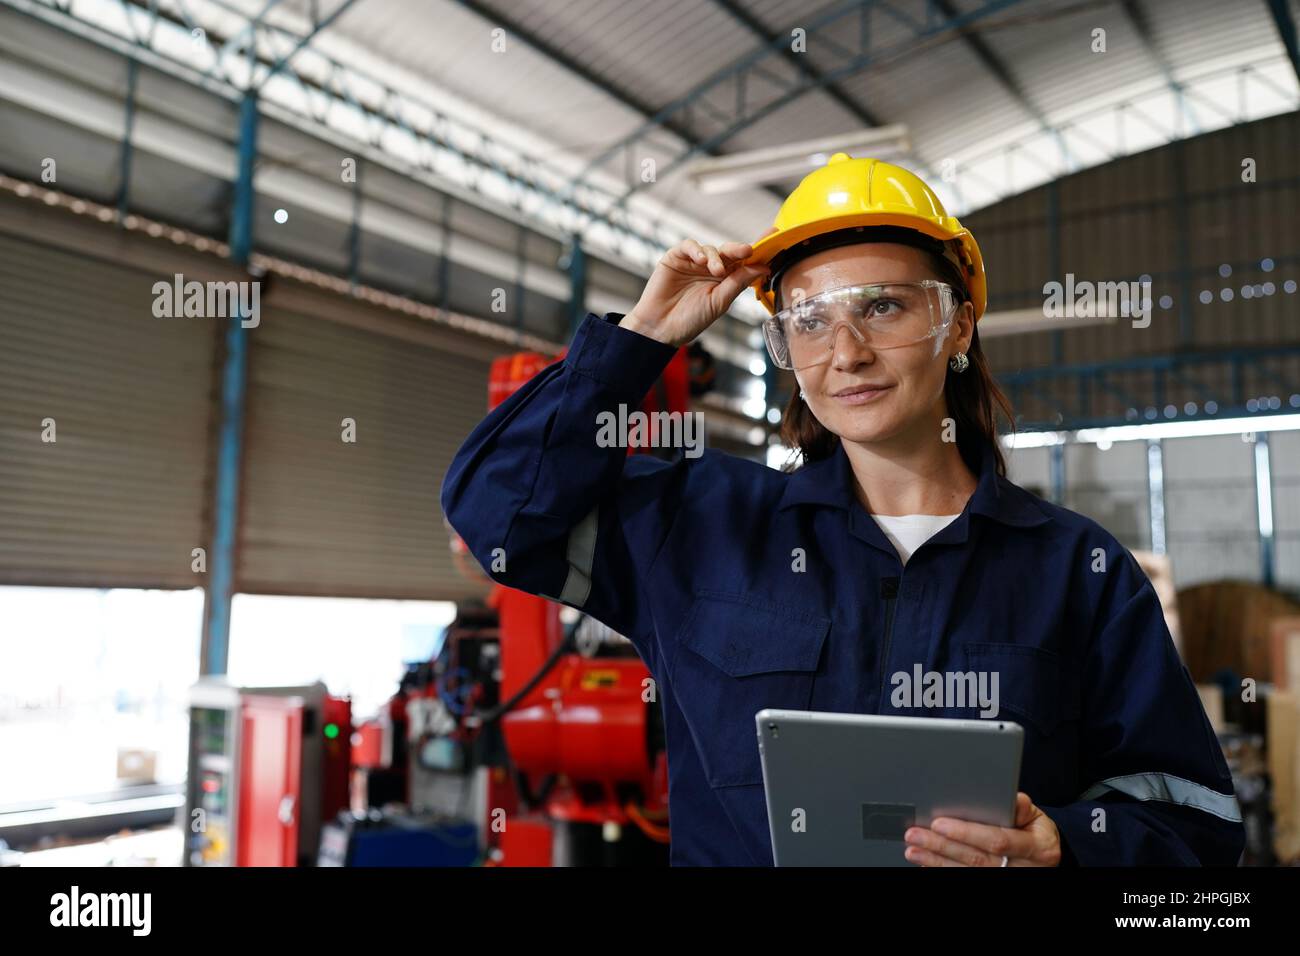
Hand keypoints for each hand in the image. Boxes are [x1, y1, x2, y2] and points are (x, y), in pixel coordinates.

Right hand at [621, 238, 768, 347]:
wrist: (661, 328)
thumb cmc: (690, 319)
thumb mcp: (719, 302)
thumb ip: (738, 282)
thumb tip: (762, 267)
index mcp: (725, 280)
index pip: (744, 262)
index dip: (757, 252)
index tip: (773, 240)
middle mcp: (711, 268)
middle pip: (729, 252)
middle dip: (739, 250)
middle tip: (747, 251)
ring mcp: (693, 262)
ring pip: (711, 248)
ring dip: (716, 257)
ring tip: (716, 271)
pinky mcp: (676, 258)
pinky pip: (689, 246)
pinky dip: (696, 250)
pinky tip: (700, 261)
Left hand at [903, 792, 1060, 866]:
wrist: (1047, 856)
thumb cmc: (1035, 832)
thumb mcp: (1036, 816)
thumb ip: (1021, 807)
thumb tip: (1011, 799)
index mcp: (1036, 847)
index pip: (997, 840)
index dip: (967, 832)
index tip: (939, 823)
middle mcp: (1022, 868)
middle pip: (976, 859)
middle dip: (942, 846)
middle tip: (914, 834)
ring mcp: (1006, 878)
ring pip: (968, 872)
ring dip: (936, 860)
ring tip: (913, 849)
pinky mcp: (993, 883)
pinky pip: (965, 879)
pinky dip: (943, 871)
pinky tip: (926, 863)